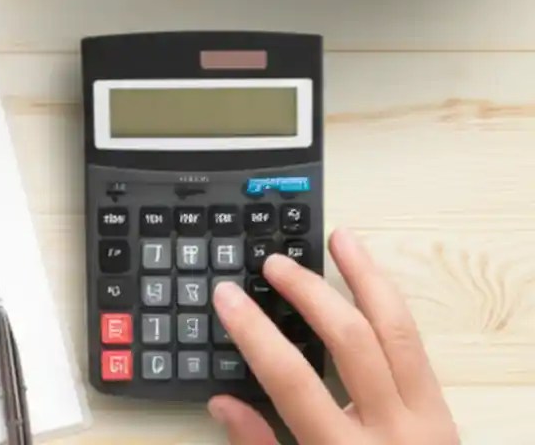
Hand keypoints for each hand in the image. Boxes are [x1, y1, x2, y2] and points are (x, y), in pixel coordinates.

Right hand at [209, 229, 458, 444]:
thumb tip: (221, 401)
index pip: (293, 383)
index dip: (256, 335)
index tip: (228, 298)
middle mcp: (393, 432)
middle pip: (351, 343)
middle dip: (309, 295)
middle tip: (275, 263)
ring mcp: (427, 420)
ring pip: (399, 332)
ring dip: (368, 280)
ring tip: (342, 239)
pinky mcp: (444, 413)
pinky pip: (417, 347)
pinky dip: (391, 306)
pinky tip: (372, 282)